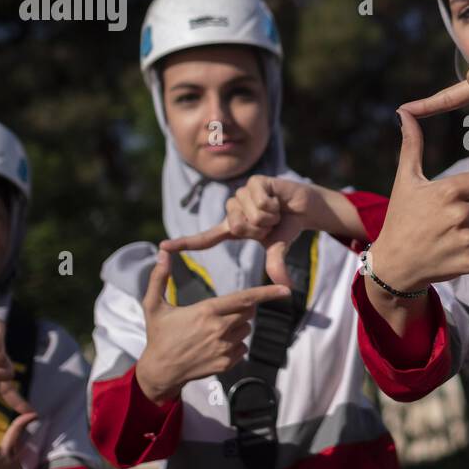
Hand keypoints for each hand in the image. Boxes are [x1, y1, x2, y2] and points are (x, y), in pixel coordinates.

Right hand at [134, 250, 290, 404]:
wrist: (160, 371)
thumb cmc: (159, 335)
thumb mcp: (154, 305)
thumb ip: (160, 277)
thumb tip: (161, 253)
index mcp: (206, 311)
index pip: (244, 299)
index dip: (267, 293)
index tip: (286, 290)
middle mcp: (219, 329)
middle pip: (248, 312)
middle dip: (242, 309)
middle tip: (220, 313)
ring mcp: (224, 348)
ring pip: (246, 330)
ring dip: (237, 327)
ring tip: (213, 331)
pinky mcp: (226, 363)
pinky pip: (243, 348)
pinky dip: (235, 344)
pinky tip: (215, 346)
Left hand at [161, 176, 317, 287]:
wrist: (305, 208)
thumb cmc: (286, 227)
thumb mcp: (277, 247)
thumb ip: (276, 264)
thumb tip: (287, 287)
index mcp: (232, 227)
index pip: (205, 238)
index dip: (184, 243)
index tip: (163, 247)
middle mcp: (232, 209)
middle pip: (236, 226)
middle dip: (260, 228)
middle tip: (270, 222)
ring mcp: (242, 193)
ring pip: (250, 214)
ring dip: (268, 216)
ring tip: (275, 210)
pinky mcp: (254, 182)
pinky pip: (260, 202)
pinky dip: (273, 205)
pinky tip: (277, 199)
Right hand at [369, 108, 468, 295]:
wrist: (395, 264)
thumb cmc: (401, 217)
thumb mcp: (405, 180)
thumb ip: (412, 145)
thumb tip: (402, 113)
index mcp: (449, 191)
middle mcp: (461, 215)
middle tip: (447, 213)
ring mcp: (468, 240)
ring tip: (448, 231)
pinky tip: (453, 246)